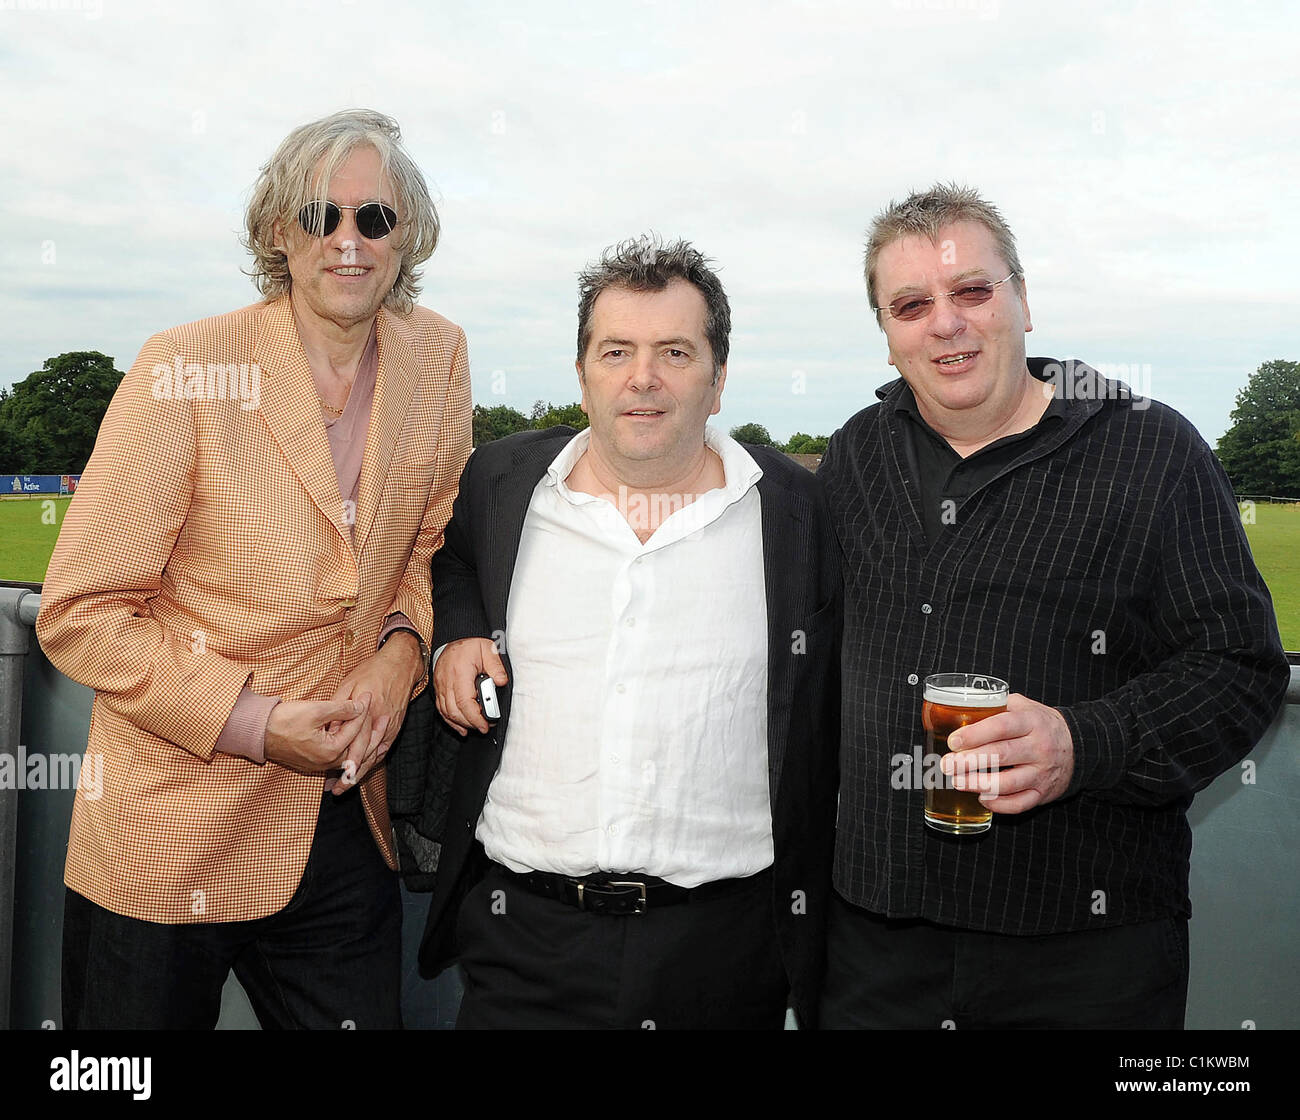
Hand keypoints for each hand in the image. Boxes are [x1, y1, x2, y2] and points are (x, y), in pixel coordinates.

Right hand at [264, 698, 372, 773]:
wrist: (257, 732)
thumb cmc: (284, 720)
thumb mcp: (316, 710)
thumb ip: (341, 708)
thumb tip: (360, 705)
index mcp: (330, 751)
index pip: (355, 729)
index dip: (363, 709)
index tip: (369, 694)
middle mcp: (327, 762)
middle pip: (358, 747)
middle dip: (373, 732)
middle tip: (385, 717)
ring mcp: (320, 764)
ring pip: (349, 753)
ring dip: (363, 741)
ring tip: (376, 728)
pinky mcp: (313, 761)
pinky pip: (338, 755)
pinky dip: (349, 746)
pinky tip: (354, 736)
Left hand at [329, 632, 424, 793]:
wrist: (399, 665)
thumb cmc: (371, 671)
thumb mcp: (349, 683)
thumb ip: (339, 707)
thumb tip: (329, 728)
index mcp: (367, 711)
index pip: (356, 743)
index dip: (346, 763)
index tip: (334, 777)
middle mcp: (380, 722)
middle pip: (366, 755)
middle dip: (352, 775)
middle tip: (338, 790)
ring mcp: (390, 726)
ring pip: (376, 755)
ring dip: (362, 772)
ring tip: (347, 786)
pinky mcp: (395, 727)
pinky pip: (384, 748)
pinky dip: (374, 761)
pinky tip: (364, 771)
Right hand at [434, 637, 507, 735]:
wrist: (454, 638)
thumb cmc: (470, 645)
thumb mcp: (488, 649)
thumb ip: (496, 666)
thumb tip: (501, 682)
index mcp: (460, 672)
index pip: (464, 701)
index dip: (475, 717)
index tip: (486, 725)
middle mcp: (447, 681)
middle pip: (455, 711)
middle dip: (471, 723)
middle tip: (485, 727)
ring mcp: (440, 686)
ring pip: (447, 712)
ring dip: (461, 723)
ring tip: (477, 727)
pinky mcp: (438, 689)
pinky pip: (441, 709)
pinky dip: (451, 721)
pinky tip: (461, 727)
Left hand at [942, 693, 1073, 812]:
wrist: (1077, 745)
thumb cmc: (1040, 724)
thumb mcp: (1023, 706)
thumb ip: (997, 705)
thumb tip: (960, 709)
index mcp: (1031, 722)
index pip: (1000, 727)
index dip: (974, 735)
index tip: (953, 741)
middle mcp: (1038, 748)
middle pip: (1001, 755)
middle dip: (969, 761)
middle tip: (947, 764)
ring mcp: (1042, 772)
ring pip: (1008, 783)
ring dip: (979, 784)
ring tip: (957, 782)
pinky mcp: (1043, 793)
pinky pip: (1020, 804)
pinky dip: (999, 804)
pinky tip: (982, 798)